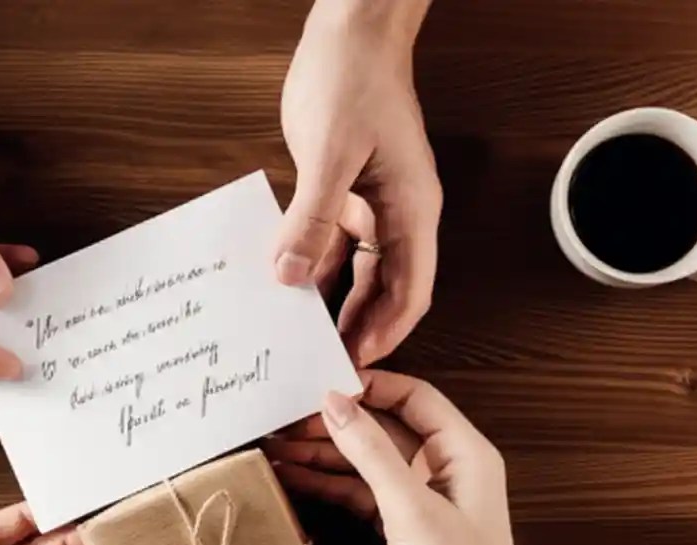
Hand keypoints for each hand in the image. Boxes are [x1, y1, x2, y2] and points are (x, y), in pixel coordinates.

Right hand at [264, 371, 580, 544]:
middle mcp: (443, 466)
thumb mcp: (412, 508)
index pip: (413, 396)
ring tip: (276, 447)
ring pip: (365, 459)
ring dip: (324, 453)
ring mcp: (420, 496)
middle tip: (284, 418)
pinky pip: (359, 490)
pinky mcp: (400, 523)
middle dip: (335, 422)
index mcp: (462, 450)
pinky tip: (293, 478)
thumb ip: (371, 452)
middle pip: (382, 426)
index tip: (319, 381)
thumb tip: (333, 401)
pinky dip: (328, 484)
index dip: (367, 385)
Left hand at [277, 0, 440, 365]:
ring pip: (355, 268)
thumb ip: (312, 218)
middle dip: (356, 325)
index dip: (387, 330)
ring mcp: (371, 202)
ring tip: (299, 332)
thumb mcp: (330, 153)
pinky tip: (284, 281)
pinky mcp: (343, 190)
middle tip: (320, 359)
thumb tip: (291, 276)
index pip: (411, 288)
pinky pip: (329, 239)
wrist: (349, 32)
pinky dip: (310, 261)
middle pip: (384, 287)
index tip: (354, 361)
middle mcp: (397, 213)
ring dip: (331, 297)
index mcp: (412, 210)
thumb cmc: (354, 81)